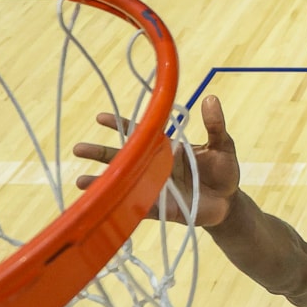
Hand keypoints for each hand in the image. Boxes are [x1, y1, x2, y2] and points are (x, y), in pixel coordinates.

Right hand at [73, 94, 240, 226]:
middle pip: (124, 157)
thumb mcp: (222, 145)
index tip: (100, 117)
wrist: (229, 202)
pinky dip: (120, 206)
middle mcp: (154, 165)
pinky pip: (136, 206)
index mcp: (166, 147)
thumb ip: (215, 125)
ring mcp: (154, 186)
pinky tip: (101, 206)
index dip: (120, 125)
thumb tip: (211, 98)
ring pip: (124, 182)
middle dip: (101, 153)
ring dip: (103, 182)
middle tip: (78, 148)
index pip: (140, 133)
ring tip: (80, 181)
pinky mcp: (160, 207)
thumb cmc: (223, 170)